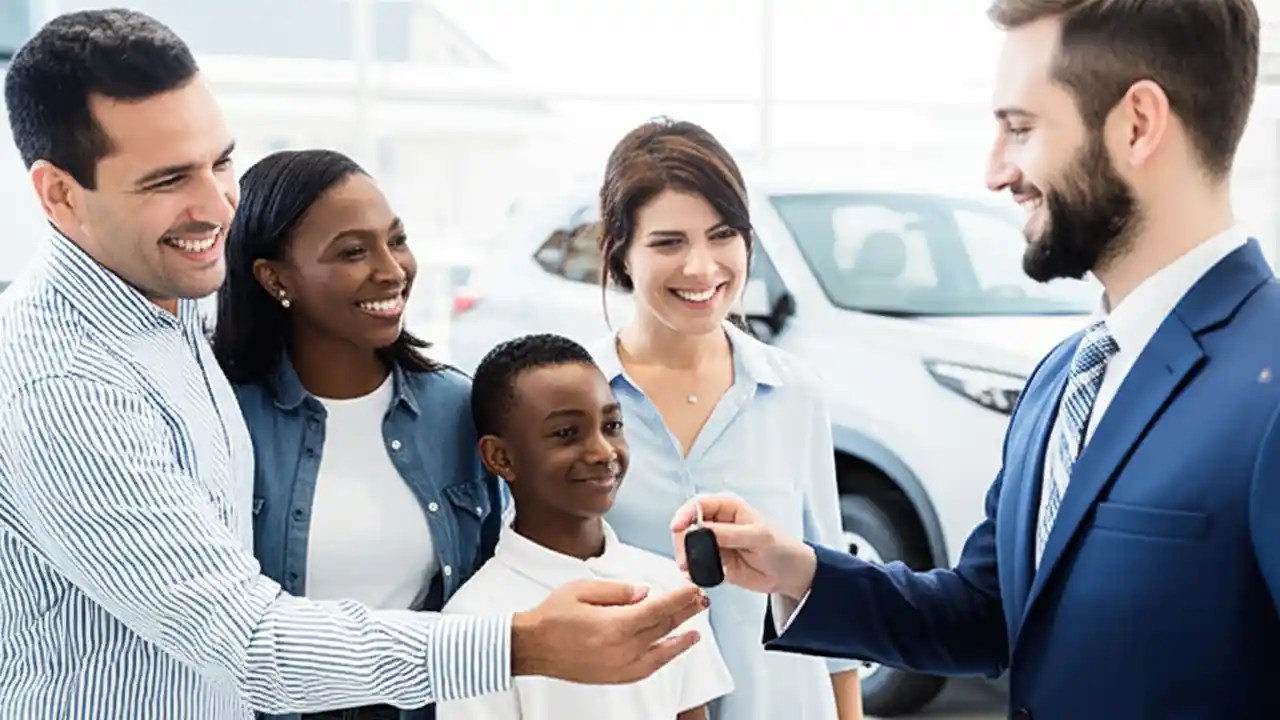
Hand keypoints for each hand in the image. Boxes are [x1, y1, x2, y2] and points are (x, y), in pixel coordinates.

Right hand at [510, 579, 708, 682]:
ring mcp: (620, 666)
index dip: (680, 598)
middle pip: (663, 628)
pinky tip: (671, 649)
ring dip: (681, 637)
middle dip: (685, 613)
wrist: (532, 647)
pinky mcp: (615, 676)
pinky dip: (664, 658)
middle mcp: (622, 649)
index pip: (659, 609)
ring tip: (695, 629)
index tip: (693, 589)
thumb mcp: (582, 589)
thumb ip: (617, 591)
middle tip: (700, 601)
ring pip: (660, 650)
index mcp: (616, 625)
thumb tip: (645, 592)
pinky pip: (648, 668)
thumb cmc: (552, 617)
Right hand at [670, 492, 816, 599]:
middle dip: (682, 541)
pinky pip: (696, 565)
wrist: (789, 575)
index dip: (685, 514)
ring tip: (690, 570)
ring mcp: (714, 543)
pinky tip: (695, 576)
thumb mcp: (758, 537)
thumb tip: (702, 530)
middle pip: (687, 525)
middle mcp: (717, 523)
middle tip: (685, 558)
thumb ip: (730, 533)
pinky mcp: (714, 562)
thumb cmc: (779, 547)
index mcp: (728, 507)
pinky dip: (693, 571)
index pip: (698, 505)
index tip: (677, 528)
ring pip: (688, 546)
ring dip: (685, 557)